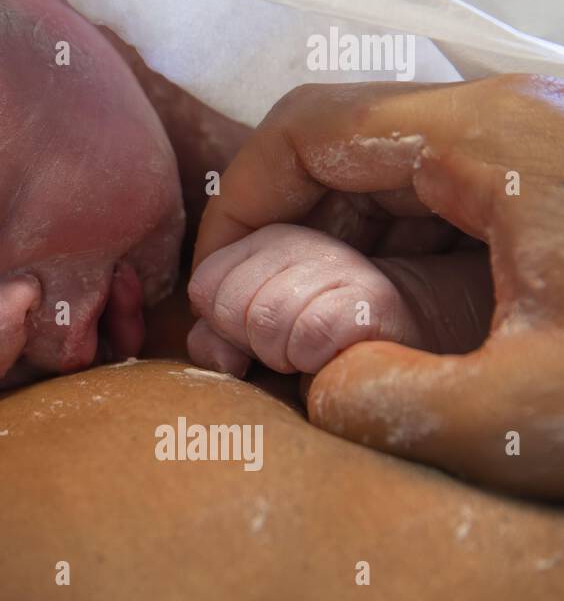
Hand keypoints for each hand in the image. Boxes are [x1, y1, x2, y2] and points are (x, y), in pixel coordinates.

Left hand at [188, 223, 424, 377]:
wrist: (396, 340)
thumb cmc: (312, 339)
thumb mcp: (252, 335)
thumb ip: (215, 338)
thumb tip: (219, 356)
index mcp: (262, 240)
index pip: (203, 286)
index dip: (222, 326)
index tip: (256, 333)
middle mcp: (298, 240)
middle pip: (228, 306)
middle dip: (250, 343)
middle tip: (287, 344)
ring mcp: (337, 264)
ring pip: (265, 322)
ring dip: (283, 355)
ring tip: (309, 350)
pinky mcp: (371, 298)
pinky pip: (308, 338)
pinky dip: (312, 360)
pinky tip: (330, 355)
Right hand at [191, 76, 563, 498]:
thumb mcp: (525, 414)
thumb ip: (387, 406)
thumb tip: (322, 384)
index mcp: (482, 138)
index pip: (306, 131)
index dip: (238, 206)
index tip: (213, 287)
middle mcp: (499, 122)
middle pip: (338, 150)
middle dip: (277, 239)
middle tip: (256, 331)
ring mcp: (526, 152)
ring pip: (383, 179)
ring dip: (329, 255)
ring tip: (317, 342)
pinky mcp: (545, 189)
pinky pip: (433, 208)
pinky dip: (386, 264)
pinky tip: (393, 331)